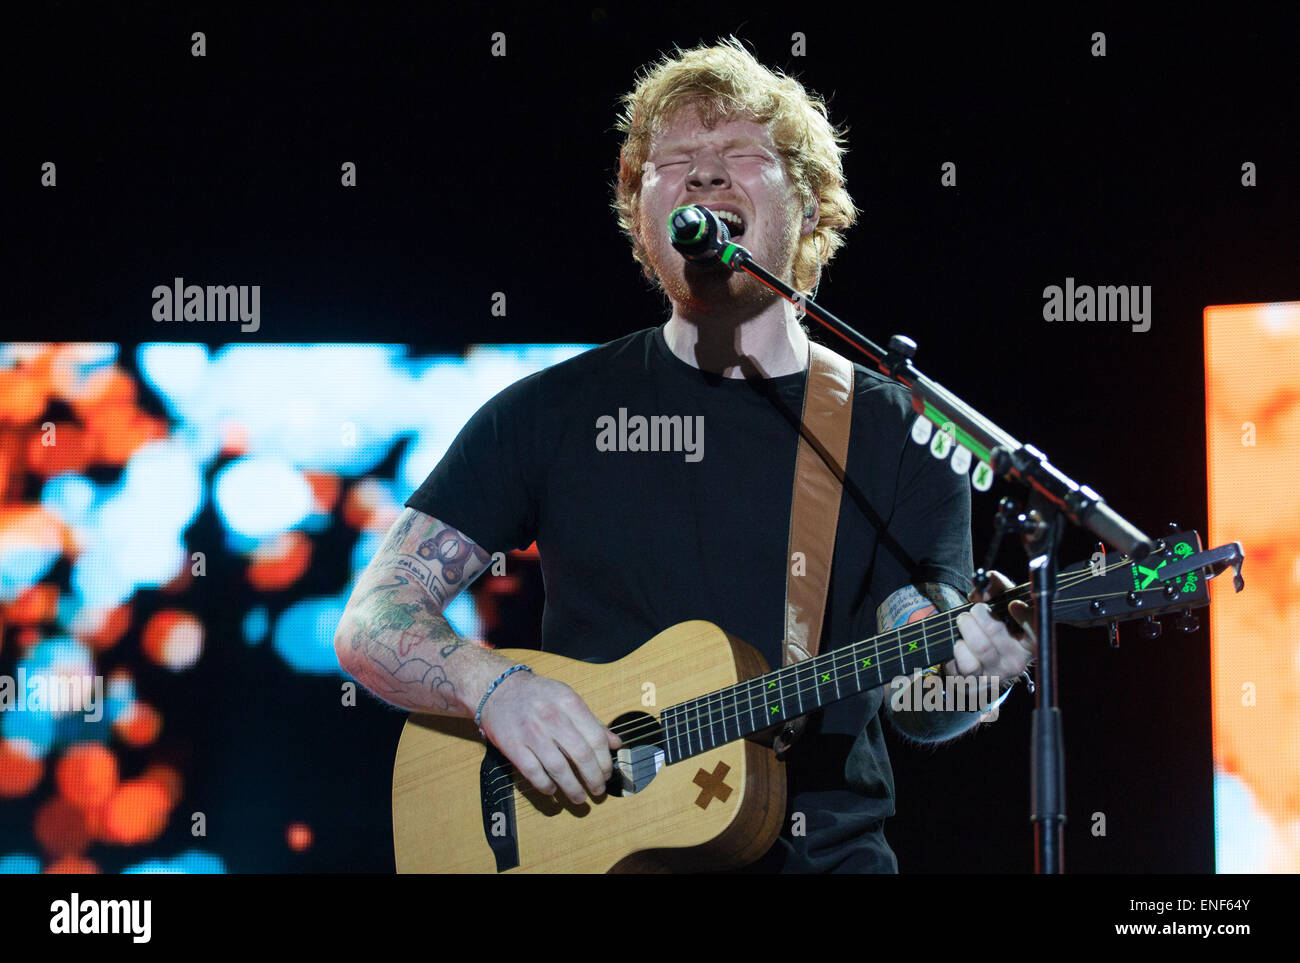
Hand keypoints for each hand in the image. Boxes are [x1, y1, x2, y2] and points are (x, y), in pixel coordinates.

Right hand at [478, 670, 621, 804]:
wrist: (499, 688)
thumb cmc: (538, 695)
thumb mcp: (568, 699)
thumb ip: (592, 721)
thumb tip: (615, 744)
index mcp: (569, 702)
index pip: (595, 738)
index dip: (604, 761)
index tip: (607, 773)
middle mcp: (551, 716)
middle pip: (581, 755)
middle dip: (593, 778)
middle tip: (598, 790)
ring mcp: (531, 732)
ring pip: (558, 768)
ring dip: (572, 788)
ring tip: (579, 798)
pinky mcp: (512, 745)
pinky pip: (533, 772)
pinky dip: (545, 785)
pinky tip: (552, 790)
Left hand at [945, 570, 1035, 685]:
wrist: (976, 663)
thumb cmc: (992, 629)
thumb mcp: (998, 605)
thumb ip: (996, 588)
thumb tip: (988, 578)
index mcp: (1030, 642)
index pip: (1036, 630)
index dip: (1025, 617)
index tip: (1013, 605)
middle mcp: (1017, 661)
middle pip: (995, 632)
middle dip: (979, 614)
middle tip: (974, 610)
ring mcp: (996, 675)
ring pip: (979, 647)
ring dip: (966, 628)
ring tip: (964, 623)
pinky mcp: (975, 683)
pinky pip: (962, 663)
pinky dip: (956, 647)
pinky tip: (960, 644)